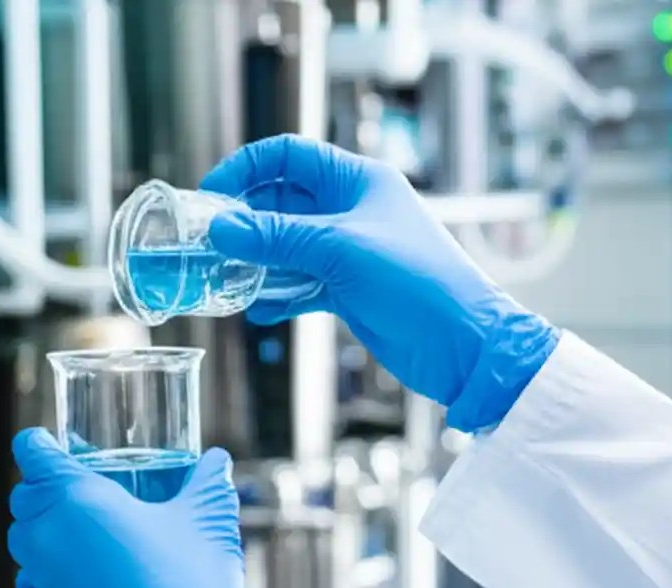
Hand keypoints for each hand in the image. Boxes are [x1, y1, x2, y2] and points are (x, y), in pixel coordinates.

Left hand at [8, 428, 289, 587]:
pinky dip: (48, 574)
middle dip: (44, 487)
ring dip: (44, 532)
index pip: (33, 454)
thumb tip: (216, 461)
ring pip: (24, 544)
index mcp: (76, 499)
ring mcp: (42, 583)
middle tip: (79, 488)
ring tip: (83, 535)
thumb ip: (208, 482)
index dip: (38, 442)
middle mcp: (47, 538)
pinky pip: (33, 586)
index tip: (45, 441)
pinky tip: (83, 578)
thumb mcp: (208, 521)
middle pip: (24, 499)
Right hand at [202, 135, 559, 430]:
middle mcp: (350, 210)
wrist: (465, 347)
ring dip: (254, 260)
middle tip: (207, 242)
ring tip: (222, 277)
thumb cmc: (418, 284)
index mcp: (357, 181)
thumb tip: (219, 227)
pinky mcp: (347, 289)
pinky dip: (275, 295)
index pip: (288, 155)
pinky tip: (256, 310)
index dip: (246, 169)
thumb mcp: (340, 251)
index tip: (211, 195)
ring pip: (284, 246)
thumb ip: (276, 237)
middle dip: (243, 220)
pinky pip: (298, 283)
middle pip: (280, 201)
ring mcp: (347, 251)